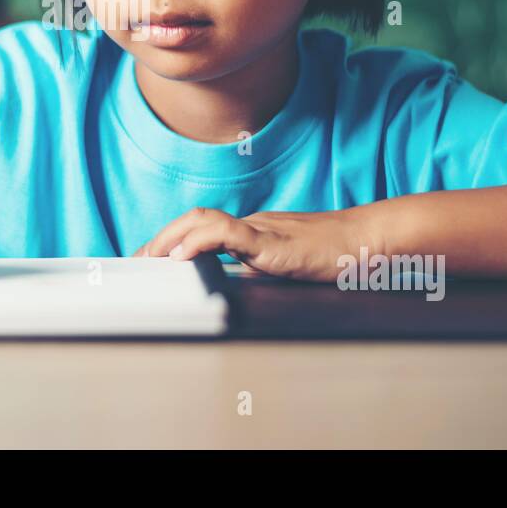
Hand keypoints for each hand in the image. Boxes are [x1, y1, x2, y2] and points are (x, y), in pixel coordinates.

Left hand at [131, 207, 380, 281]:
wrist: (369, 241)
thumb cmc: (335, 258)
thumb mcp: (287, 269)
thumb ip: (258, 273)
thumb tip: (226, 288)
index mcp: (253, 231)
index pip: (202, 227)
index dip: (171, 240)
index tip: (148, 260)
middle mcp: (252, 224)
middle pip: (194, 219)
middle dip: (161, 237)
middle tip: (137, 261)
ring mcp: (262, 229)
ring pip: (204, 220)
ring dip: (171, 236)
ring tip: (150, 257)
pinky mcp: (273, 241)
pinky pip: (229, 234)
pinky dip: (200, 242)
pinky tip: (181, 255)